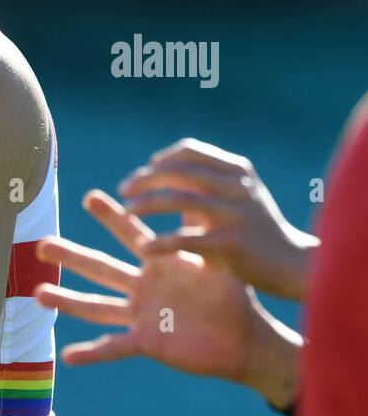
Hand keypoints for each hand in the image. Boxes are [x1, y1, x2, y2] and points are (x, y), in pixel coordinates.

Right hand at [33, 191, 300, 403]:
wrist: (244, 341)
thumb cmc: (234, 299)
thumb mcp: (220, 264)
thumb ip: (204, 235)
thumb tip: (203, 195)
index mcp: (160, 264)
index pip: (132, 234)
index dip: (112, 216)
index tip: (90, 196)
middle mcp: (143, 288)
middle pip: (99, 268)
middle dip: (71, 256)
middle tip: (40, 242)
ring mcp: (140, 315)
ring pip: (96, 306)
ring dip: (66, 300)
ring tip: (37, 293)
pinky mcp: (146, 342)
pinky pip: (115, 347)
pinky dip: (93, 353)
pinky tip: (69, 356)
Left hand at [118, 138, 317, 300]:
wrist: (291, 264)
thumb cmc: (256, 229)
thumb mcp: (236, 196)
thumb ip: (203, 182)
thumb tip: (157, 168)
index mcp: (237, 171)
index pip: (189, 152)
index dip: (160, 161)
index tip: (142, 173)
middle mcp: (237, 187)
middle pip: (178, 171)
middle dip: (145, 179)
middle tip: (124, 191)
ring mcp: (235, 214)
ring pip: (179, 198)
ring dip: (147, 204)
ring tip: (127, 212)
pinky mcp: (231, 243)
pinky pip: (186, 239)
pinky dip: (161, 243)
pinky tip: (144, 249)